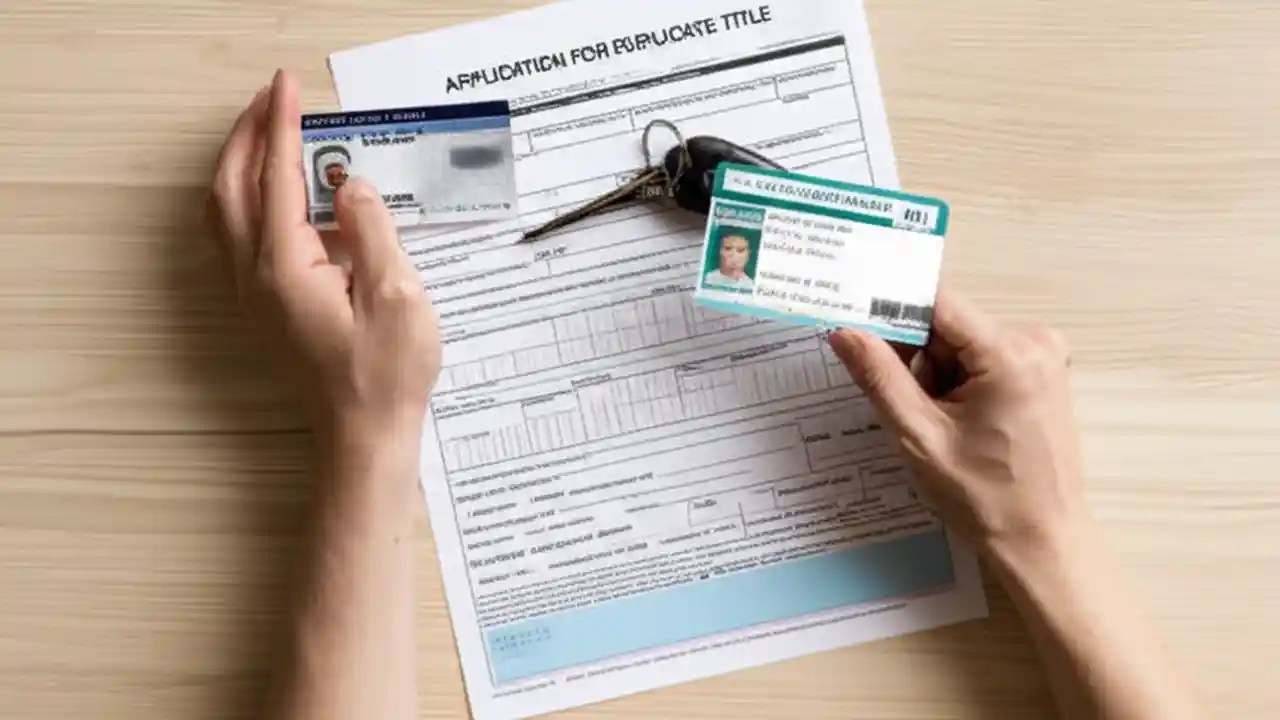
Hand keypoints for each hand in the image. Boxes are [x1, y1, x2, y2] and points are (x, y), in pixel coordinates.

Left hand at [206, 70, 440, 442]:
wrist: (364, 439)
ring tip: (271, 135)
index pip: (277, 176)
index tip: (287, 87)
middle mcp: (257, 278)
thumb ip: (372, 231)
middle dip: (248, 135)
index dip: (282, 125)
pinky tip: (286, 199)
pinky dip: (251, 201)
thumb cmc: (385, 377)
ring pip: (228, 213)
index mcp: (287, 267)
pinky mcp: (266, 310)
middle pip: (233, 187)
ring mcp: (255, 297)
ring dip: (243, 165)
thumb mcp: (398, 296)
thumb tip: (352, 186)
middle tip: (272, 99)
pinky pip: (242, 239)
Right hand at [828, 289, 1083, 558]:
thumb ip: (879, 376)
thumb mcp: (919, 436)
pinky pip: (982, 356)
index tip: (857, 328)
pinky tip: (960, 421)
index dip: (891, 310)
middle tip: (913, 408)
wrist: (1040, 541)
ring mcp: (1042, 355)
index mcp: (1009, 352)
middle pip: (947, 323)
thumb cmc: (984, 498)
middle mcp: (1034, 341)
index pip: (936, 301)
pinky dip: (959, 381)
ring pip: (960, 341)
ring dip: (937, 374)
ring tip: (941, 424)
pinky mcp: (1041, 372)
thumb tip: (844, 330)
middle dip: (917, 358)